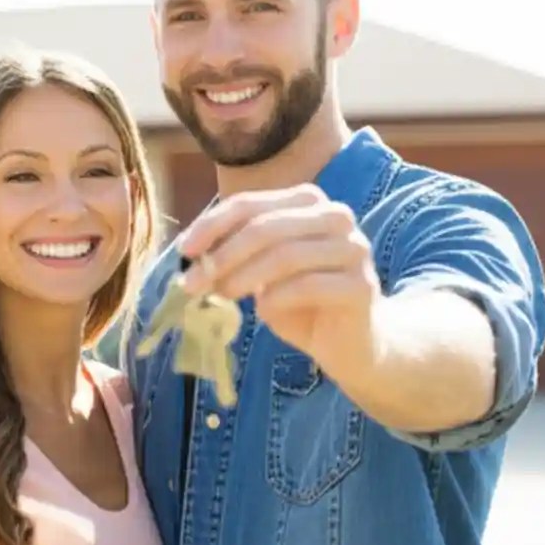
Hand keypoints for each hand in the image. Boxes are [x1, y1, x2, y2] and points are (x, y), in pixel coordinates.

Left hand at [178, 184, 382, 372]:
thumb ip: (233, 252)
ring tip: (222, 296)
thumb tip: (191, 251)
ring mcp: (353, 249)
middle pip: (266, 227)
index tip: (184, 250)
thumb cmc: (299, 301)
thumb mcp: (259, 270)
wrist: (351, 341)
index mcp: (307, 202)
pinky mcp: (361, 286)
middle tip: (193, 283)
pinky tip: (264, 311)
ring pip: (286, 255)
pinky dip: (276, 299)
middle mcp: (335, 217)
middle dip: (223, 255)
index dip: (212, 225)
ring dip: (244, 277)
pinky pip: (308, 286)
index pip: (250, 204)